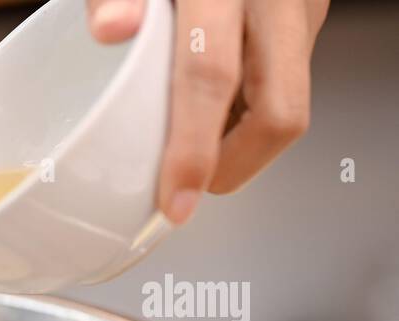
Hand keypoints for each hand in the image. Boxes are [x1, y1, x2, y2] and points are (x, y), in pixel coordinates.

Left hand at [86, 0, 329, 223]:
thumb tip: (110, 30)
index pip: (211, 76)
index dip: (193, 150)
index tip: (173, 202)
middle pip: (280, 112)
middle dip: (232, 167)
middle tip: (185, 188)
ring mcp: (301, 6)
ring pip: (291, 102)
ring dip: (241, 142)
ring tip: (191, 144)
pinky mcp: (309, 14)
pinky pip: (288, 80)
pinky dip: (248, 110)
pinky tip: (211, 108)